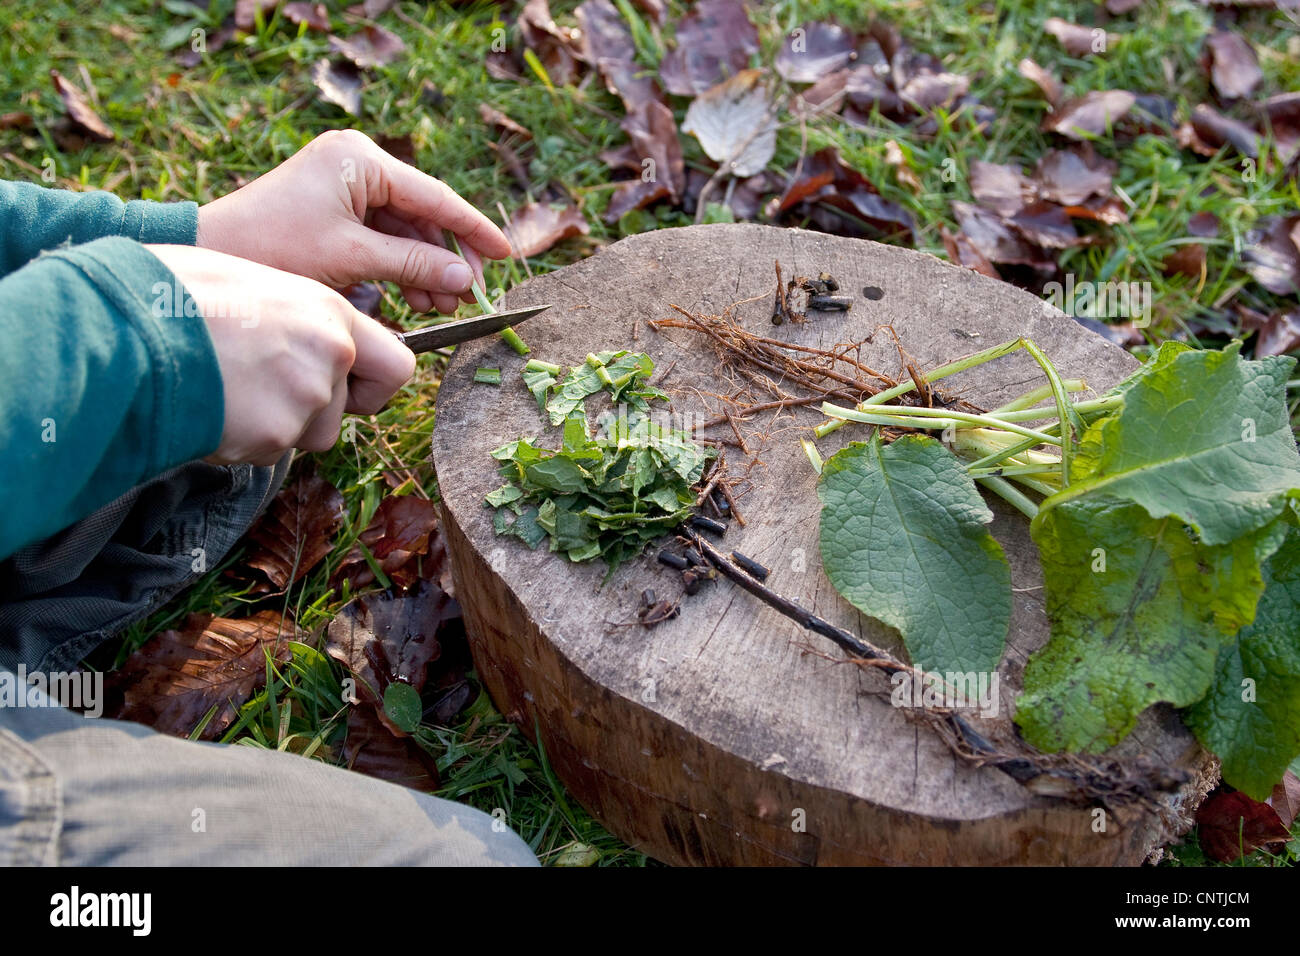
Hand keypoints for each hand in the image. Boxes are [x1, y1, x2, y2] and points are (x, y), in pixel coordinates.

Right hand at [145, 244, 415, 465]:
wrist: (128, 326)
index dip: (375, 386)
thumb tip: (302, 337)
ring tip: (224, 390)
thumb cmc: (175, 296)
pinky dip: (240, 440)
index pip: (398, 366)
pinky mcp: (277, 434)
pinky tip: (209, 406)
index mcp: (331, 312)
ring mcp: (307, 396)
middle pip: (344, 412)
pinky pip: (267, 451)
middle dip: (315, 415)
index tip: (353, 390)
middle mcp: (332, 354)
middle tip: (264, 395)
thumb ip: (296, 320)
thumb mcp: (252, 287)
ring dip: (274, 428)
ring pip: (306, 436)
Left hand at [195, 129, 512, 314]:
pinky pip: (384, 238)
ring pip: (407, 230)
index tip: (505, 257)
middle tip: (467, 297)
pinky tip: (416, 300)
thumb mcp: (352, 258)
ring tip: (439, 308)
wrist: (213, 255)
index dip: (474, 230)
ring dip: (426, 269)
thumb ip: (414, 265)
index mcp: (360, 159)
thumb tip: (464, 279)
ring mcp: (345, 185)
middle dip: (447, 259)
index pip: (435, 196)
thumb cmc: (274, 249)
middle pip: (424, 214)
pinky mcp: (335, 210)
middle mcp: (356, 163)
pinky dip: (402, 269)